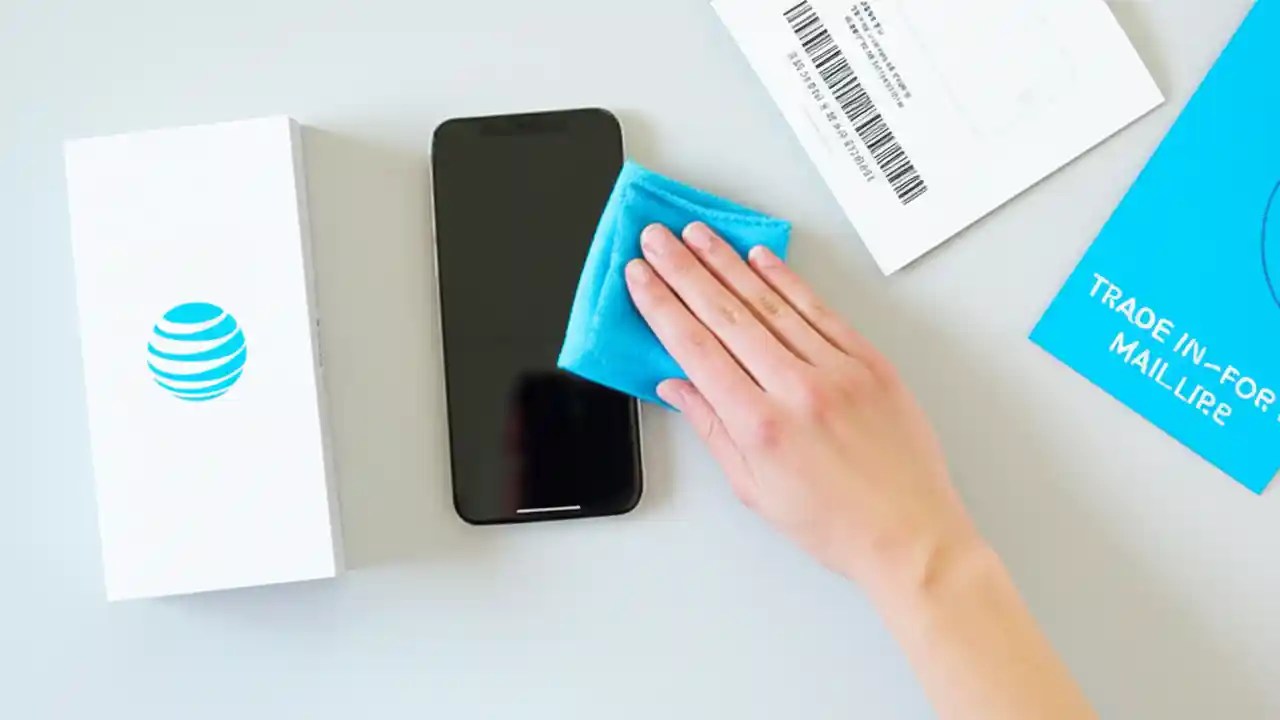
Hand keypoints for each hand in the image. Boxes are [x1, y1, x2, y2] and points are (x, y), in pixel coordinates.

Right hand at [627, 222, 978, 590]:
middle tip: (656, 239)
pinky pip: (819, 310)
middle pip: (725, 315)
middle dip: (684, 271)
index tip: (640, 277)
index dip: (661, 306)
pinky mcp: (870, 362)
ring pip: (770, 303)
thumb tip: (677, 387)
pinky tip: (759, 258)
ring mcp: (837, 371)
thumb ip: (712, 429)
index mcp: (760, 426)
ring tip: (698, 235)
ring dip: (727, 263)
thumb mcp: (754, 490)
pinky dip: (787, 280)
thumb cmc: (835, 524)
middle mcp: (796, 390)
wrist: (911, 535)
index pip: (695, 349)